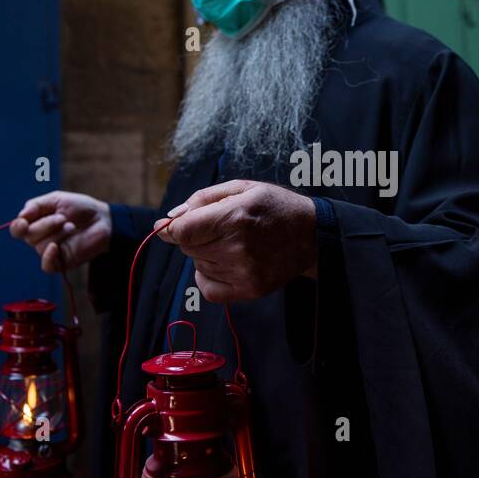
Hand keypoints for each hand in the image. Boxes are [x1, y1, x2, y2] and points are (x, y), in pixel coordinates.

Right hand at [10, 191, 111, 272]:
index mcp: (36, 223)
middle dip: (46, 224)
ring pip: (40, 246)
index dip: (18, 226)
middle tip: (64, 218)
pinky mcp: (62, 262)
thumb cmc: (80, 208)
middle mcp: (40, 238)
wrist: (103, 219)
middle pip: (29, 236)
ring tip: (72, 226)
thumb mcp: (57, 199)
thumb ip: (37, 205)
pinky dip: (48, 257)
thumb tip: (21, 216)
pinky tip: (55, 247)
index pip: (18, 229)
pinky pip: (47, 265)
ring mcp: (50, 251)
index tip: (24, 221)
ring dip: (57, 233)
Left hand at [155, 180, 317, 302]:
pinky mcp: (250, 290)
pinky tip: (223, 264)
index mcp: (235, 217)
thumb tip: (170, 218)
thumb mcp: (243, 187)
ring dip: (205, 254)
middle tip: (218, 228)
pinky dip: (207, 277)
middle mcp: (238, 247)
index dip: (169, 229)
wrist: (312, 235)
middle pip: (188, 248)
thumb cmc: (274, 206)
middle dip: (194, 237)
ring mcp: (244, 272)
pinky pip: (207, 289)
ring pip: (198, 265)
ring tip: (231, 243)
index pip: (182, 232)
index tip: (166, 227)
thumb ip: (203, 199)